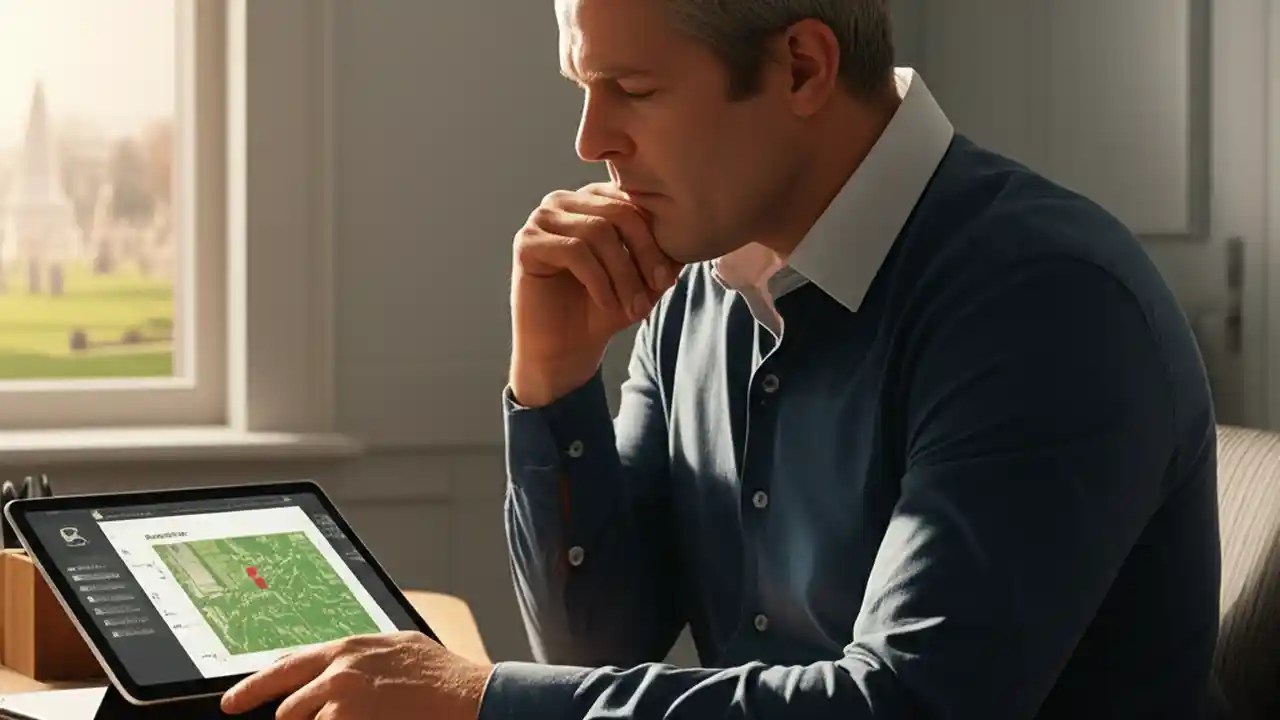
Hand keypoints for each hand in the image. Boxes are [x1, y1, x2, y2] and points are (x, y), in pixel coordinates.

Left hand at [220, 632, 491, 719]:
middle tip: (325, 719)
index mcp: (347, 647)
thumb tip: (332, 662)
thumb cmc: (440, 674)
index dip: (253, 686)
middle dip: (302, 719)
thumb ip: (358, 654)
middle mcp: (339, 670)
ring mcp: (343, 700)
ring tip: (365, 717)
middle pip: (289, 706)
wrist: (466, 695)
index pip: (285, 665)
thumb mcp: (395, 646)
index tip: (232, 702)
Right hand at [510, 182, 681, 406]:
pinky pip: (574, 251)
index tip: (668, 279)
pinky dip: (599, 281)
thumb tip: (693, 229)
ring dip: (623, 274)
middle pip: (617, 213)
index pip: (633, 203)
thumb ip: (665, 252)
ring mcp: (541, 219)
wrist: (565, 349)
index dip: (655, 240)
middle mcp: (564, 201)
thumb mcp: (644, 279)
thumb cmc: (603, 310)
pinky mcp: (526, 243)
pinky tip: (606, 304)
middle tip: (658, 289)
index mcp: (592, 200)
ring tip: (634, 307)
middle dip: (644, 255)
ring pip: (597, 232)